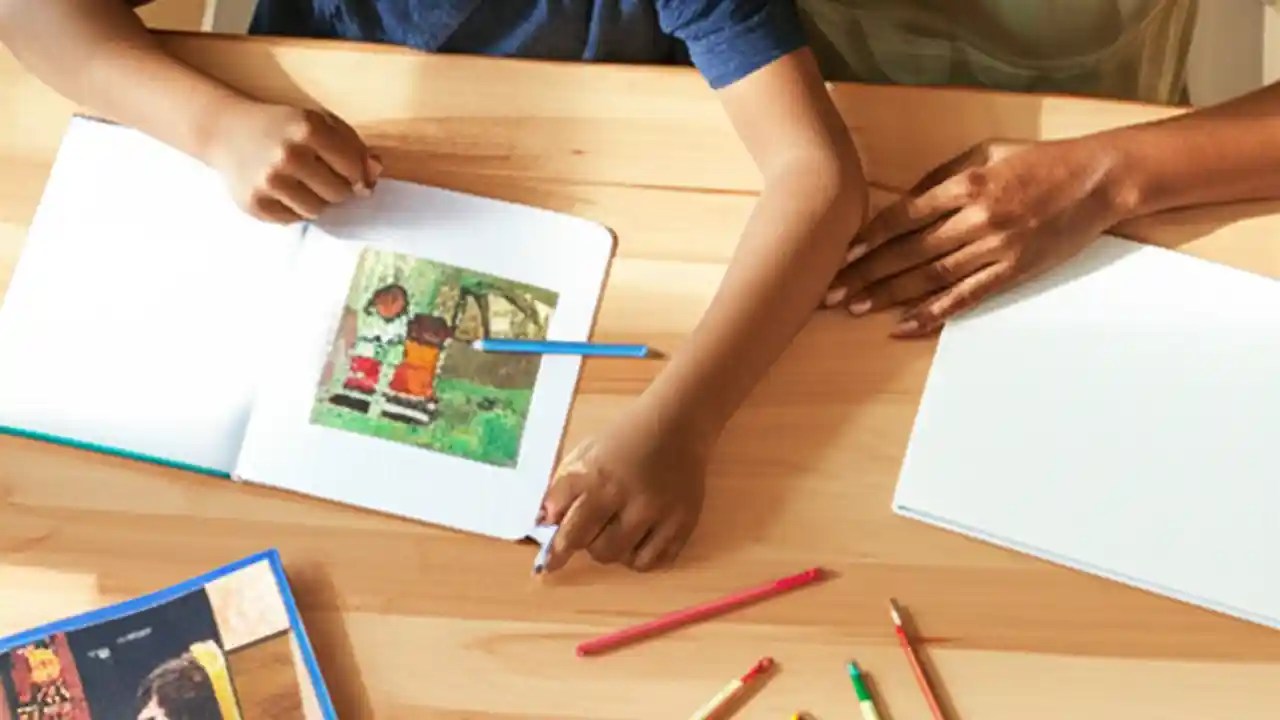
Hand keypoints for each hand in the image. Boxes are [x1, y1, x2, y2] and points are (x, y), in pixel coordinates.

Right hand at [205, 100, 380, 223]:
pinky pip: (293, 220)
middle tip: (320, 175)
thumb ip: (353, 145)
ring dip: (315, 200)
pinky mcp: (255, 204)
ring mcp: (269, 182)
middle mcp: (288, 156)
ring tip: (300, 182)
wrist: (226, 131)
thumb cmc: (282, 126)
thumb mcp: (319, 122)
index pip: (354, 170)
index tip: (346, 170)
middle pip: (338, 194)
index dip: (355, 174)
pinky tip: (281, 189)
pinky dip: (293, 209)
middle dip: (336, 188)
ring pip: (317, 211)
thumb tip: (375, 172)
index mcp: (308, 129)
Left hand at [539, 402, 707, 572]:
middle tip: (595, 525)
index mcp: (599, 479)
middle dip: (588, 542)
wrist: (677, 422)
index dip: (557, 550)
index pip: (569, 531)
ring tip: (619, 528)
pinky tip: (640, 536)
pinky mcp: (683, 523)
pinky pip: (653, 561)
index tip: (550, 564)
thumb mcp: (584, 454)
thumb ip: (562, 490)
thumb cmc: (624, 437)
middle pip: (596, 550)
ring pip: (623, 558)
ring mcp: (660, 514)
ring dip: (614, 549)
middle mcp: (629, 500)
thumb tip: (546, 525)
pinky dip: (641, 556)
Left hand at [825, 137, 1129, 335]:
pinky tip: (905, 326)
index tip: (840, 255)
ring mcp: (996, 248)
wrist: (1098, 179)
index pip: (903, 217)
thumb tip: (901, 205)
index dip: (868, 239)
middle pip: (909, 252)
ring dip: (889, 296)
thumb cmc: (1038, 161)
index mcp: (966, 185)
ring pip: (931, 278)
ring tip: (856, 309)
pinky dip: (933, 314)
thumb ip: (941, 177)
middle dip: (866, 274)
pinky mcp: (1013, 271)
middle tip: (832, 292)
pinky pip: (966, 298)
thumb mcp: (985, 152)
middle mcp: (977, 219)